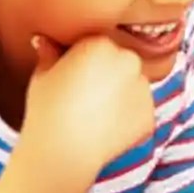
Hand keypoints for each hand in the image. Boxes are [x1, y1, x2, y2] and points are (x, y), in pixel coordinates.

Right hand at [21, 35, 153, 171]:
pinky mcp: (151, 112)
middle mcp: (129, 61)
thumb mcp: (42, 75)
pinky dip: (128, 117)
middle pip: (121, 62)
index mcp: (102, 45)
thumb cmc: (48, 110)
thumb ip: (50, 54)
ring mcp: (144, 87)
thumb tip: (46, 42)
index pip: (99, 45)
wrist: (64, 150)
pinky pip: (140, 110)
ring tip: (95, 114)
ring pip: (134, 86)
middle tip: (86, 95)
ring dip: (121, 95)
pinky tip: (107, 128)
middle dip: (109, 74)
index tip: (74, 75)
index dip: (85, 60)